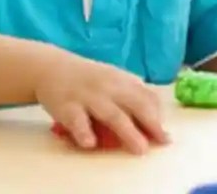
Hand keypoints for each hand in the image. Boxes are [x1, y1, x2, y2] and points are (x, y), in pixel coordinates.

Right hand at [34, 53, 168, 153]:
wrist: (51, 67)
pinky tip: (90, 143)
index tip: (164, 134)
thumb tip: (156, 116)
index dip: (158, 115)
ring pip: (112, 115)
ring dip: (128, 132)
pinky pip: (77, 121)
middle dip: (151, 123)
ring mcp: (89, 96)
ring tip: (140, 149)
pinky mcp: (67, 107)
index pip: (147, 96)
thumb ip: (132, 94)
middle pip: (135, 105)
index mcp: (123, 80)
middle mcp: (109, 87)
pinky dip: (84, 131)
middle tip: (162, 141)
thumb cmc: (89, 79)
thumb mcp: (114, 79)